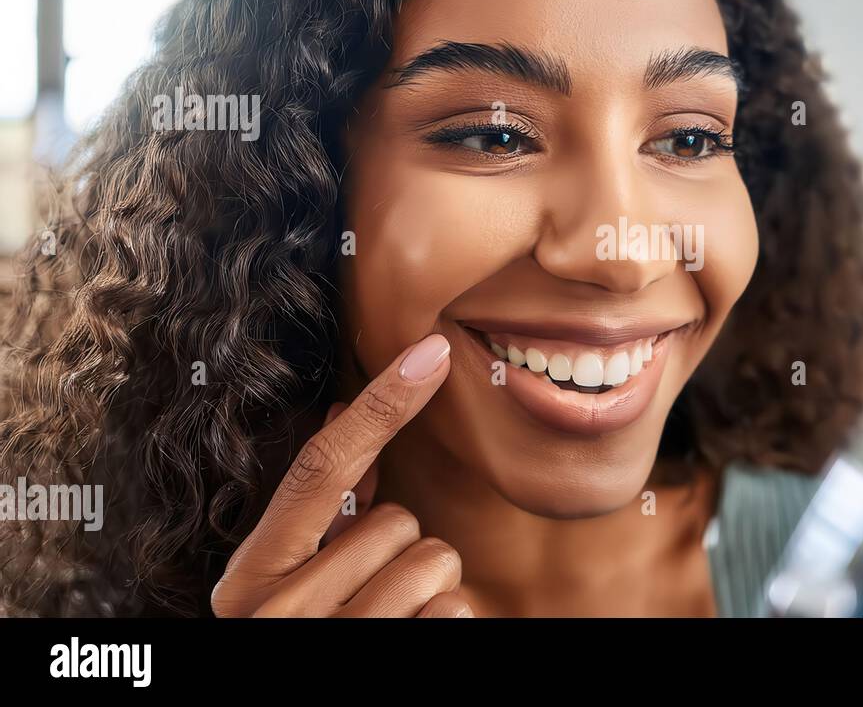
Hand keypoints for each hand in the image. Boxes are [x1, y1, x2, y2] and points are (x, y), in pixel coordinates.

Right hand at [211, 333, 471, 616]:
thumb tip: (348, 423)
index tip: (433, 351)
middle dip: (400, 549)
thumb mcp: (290, 587)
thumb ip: (319, 516)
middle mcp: (280, 615)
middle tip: (370, 592)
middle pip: (398, 522)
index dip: (380, 404)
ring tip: (391, 620)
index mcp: (251, 580)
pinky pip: (458, 611)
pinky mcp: (393, 665)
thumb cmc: (308, 641)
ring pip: (435, 562)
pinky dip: (450, 623)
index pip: (320, 470)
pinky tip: (414, 642)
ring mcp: (336, 644)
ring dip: (430, 587)